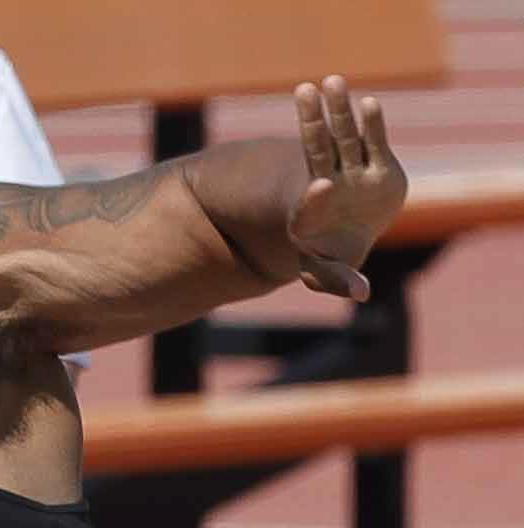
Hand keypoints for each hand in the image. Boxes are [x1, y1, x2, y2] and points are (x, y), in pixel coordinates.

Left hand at [289, 77, 406, 300]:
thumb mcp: (330, 273)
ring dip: (338, 109)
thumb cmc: (330, 257)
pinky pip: (373, 140)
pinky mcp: (377, 164)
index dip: (314, 197)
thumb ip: (339, 281)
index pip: (308, 205)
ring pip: (341, 137)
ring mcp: (350, 173)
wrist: (344, 240)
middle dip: (311, 122)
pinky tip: (368, 102)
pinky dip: (372, 123)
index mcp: (308, 219)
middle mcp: (327, 188)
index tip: (322, 184)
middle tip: (304, 91)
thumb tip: (361, 294)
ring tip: (332, 80)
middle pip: (316, 151)